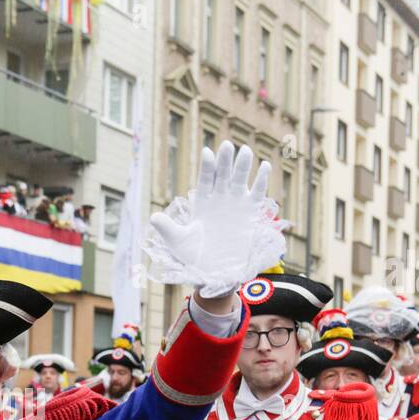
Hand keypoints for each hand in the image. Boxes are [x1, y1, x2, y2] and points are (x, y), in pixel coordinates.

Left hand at [145, 141, 285, 295]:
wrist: (213, 273)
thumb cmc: (193, 258)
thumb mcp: (178, 242)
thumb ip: (168, 229)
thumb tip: (154, 217)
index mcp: (202, 203)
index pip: (205, 180)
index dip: (207, 167)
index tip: (207, 153)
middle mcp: (219, 200)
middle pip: (223, 175)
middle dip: (224, 161)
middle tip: (226, 145)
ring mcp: (236, 204)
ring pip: (240, 180)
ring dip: (243, 166)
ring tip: (246, 151)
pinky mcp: (250, 213)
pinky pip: (257, 194)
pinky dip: (260, 180)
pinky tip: (264, 166)